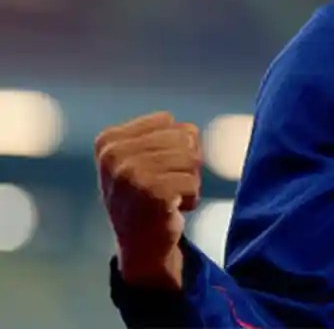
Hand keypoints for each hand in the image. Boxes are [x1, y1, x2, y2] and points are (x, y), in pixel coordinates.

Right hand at [95, 111, 202, 288]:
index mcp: (108, 140)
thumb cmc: (147, 194)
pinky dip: (191, 198)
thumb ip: (164, 133)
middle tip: (166, 186)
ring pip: (192, 159)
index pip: (168, 121)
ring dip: (190, 181)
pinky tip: (171, 209)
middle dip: (186, 163)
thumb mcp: (143, 157)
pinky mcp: (150, 192)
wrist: (140, 245)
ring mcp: (129, 173)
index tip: (155, 169)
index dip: (175, 145)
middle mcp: (114, 155)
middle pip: (184, 137)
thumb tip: (192, 131)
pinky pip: (193, 183)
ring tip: (169, 197)